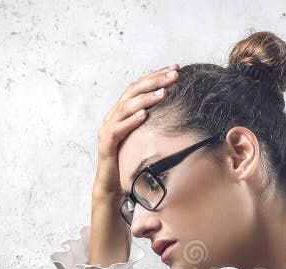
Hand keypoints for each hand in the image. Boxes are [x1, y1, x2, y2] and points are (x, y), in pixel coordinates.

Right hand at [92, 65, 179, 199]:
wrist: (111, 183)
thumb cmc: (129, 160)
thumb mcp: (145, 137)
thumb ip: (155, 122)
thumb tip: (179, 111)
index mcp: (122, 111)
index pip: (139, 86)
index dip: (156, 75)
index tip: (176, 68)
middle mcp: (113, 115)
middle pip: (133, 90)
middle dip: (155, 80)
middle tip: (175, 74)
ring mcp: (108, 128)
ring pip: (125, 107)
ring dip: (145, 98)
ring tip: (163, 92)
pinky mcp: (106, 144)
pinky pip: (118, 129)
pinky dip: (131, 120)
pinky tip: (144, 115)